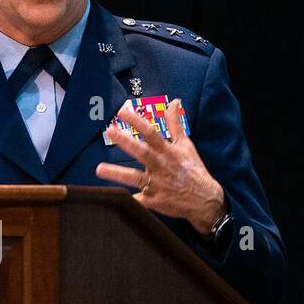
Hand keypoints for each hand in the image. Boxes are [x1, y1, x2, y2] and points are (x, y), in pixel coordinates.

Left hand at [95, 99, 225, 233]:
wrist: (204, 199)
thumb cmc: (193, 170)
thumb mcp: (186, 145)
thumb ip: (175, 124)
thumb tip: (174, 102)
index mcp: (168, 152)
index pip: (151, 133)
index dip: (137, 121)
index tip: (122, 112)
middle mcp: (161, 166)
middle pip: (142, 152)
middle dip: (126, 142)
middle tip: (110, 131)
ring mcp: (156, 185)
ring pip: (134, 178)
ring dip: (117, 173)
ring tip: (99, 169)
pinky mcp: (153, 201)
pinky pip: (138, 201)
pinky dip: (128, 200)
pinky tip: (112, 199)